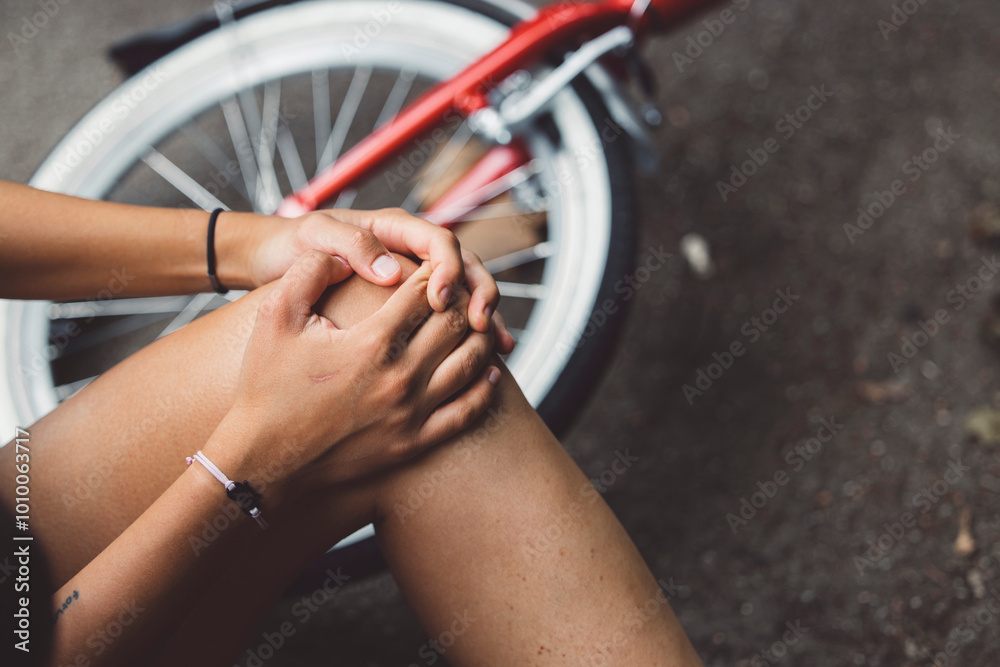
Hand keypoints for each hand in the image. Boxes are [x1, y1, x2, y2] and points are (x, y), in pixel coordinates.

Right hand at [208, 250, 500, 498]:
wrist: (262, 462)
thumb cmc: (264, 388)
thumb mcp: (274, 317)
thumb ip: (310, 272)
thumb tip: (346, 254)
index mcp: (372, 342)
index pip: (426, 290)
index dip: (434, 270)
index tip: (431, 264)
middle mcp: (401, 377)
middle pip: (457, 322)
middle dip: (463, 298)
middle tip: (459, 288)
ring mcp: (412, 414)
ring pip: (472, 364)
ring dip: (481, 336)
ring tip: (477, 321)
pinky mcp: (414, 443)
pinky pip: (467, 412)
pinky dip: (484, 388)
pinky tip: (489, 372)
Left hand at [239, 208, 513, 352]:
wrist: (274, 261)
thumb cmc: (291, 245)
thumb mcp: (315, 237)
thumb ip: (351, 246)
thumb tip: (390, 271)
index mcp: (395, 230)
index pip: (440, 242)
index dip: (449, 269)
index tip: (439, 299)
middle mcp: (411, 252)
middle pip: (466, 268)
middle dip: (481, 295)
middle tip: (480, 326)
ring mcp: (415, 282)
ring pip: (466, 296)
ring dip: (486, 319)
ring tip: (496, 348)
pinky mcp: (413, 309)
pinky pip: (451, 321)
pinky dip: (470, 339)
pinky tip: (482, 363)